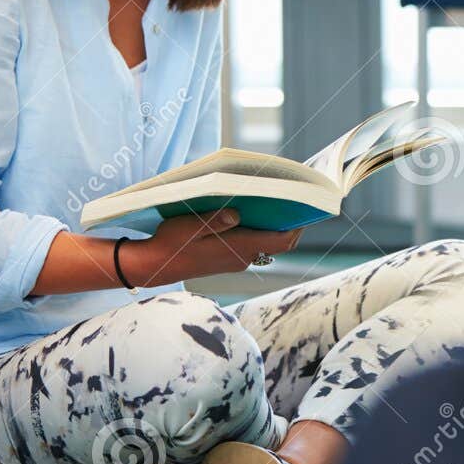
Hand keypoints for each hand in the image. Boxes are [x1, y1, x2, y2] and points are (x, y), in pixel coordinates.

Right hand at [122, 209, 301, 285]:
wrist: (153, 266)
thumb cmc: (170, 243)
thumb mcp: (189, 226)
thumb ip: (214, 220)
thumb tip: (237, 213)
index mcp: (239, 248)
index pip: (283, 241)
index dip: (300, 225)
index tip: (309, 206)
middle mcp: (243, 257)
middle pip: (280, 241)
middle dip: (292, 222)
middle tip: (298, 198)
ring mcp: (236, 259)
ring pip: (266, 243)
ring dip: (274, 225)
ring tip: (278, 199)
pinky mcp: (227, 258)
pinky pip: (253, 244)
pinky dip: (259, 229)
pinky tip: (252, 211)